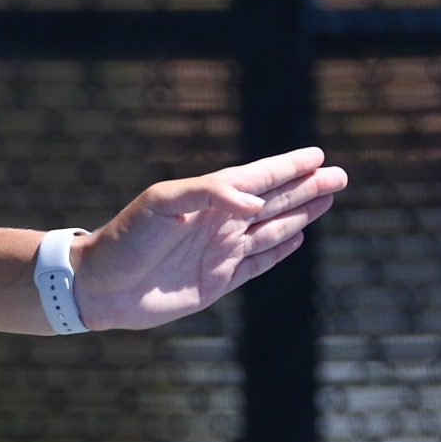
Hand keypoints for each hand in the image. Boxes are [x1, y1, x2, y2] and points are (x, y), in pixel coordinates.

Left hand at [69, 146, 343, 330]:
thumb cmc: (126, 238)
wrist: (100, 286)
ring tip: (327, 198)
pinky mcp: (219, 281)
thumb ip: (210, 194)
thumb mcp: (162, 202)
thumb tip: (256, 204)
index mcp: (208, 198)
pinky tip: (297, 238)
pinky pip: (258, 263)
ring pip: (272, 228)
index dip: (288, 167)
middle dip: (307, 188)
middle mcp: (219, 222)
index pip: (257, 177)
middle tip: (340, 175)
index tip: (317, 155)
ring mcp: (221, 252)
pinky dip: (279, 250)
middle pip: (274, 200)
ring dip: (301, 214)